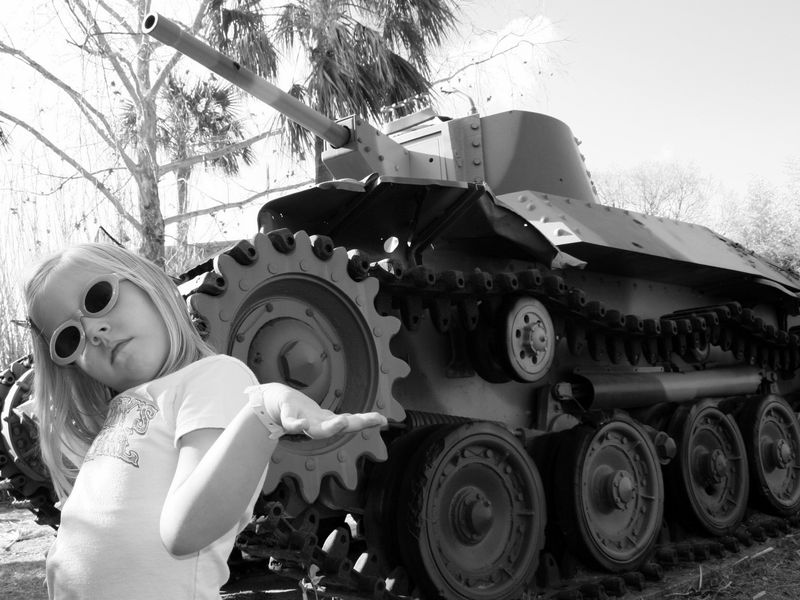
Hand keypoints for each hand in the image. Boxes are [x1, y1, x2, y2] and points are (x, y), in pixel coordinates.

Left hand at [249, 383, 387, 438]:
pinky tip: (302, 424)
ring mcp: (303, 422)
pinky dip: (296, 425)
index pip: (352, 422)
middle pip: (337, 428)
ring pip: (317, 429)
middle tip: (366, 422)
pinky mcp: (287, 415)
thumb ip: (352, 420)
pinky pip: (291, 422)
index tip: (383, 419)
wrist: (272, 406)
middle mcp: (318, 426)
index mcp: (328, 424)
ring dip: (330, 428)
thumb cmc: (303, 413)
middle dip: (351, 425)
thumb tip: (382, 420)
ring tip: (341, 422)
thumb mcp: (328, 417)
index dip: (368, 421)